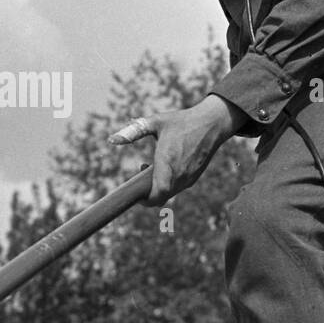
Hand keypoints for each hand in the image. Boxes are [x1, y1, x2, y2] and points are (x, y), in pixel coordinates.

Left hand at [109, 94, 244, 205]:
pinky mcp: (195, 177)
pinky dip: (169, 184)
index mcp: (167, 162)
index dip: (146, 201)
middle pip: (162, 197)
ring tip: (152, 167)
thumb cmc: (182, 121)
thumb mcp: (156, 122)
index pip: (157, 194)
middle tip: (142, 174)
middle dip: (149, 192)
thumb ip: (133, 131)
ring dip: (159, 187)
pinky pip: (179, 188)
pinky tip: (166, 167)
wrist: (212, 123)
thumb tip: (111, 139)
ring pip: (170, 193)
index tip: (138, 195)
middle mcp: (179, 174)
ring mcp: (189, 177)